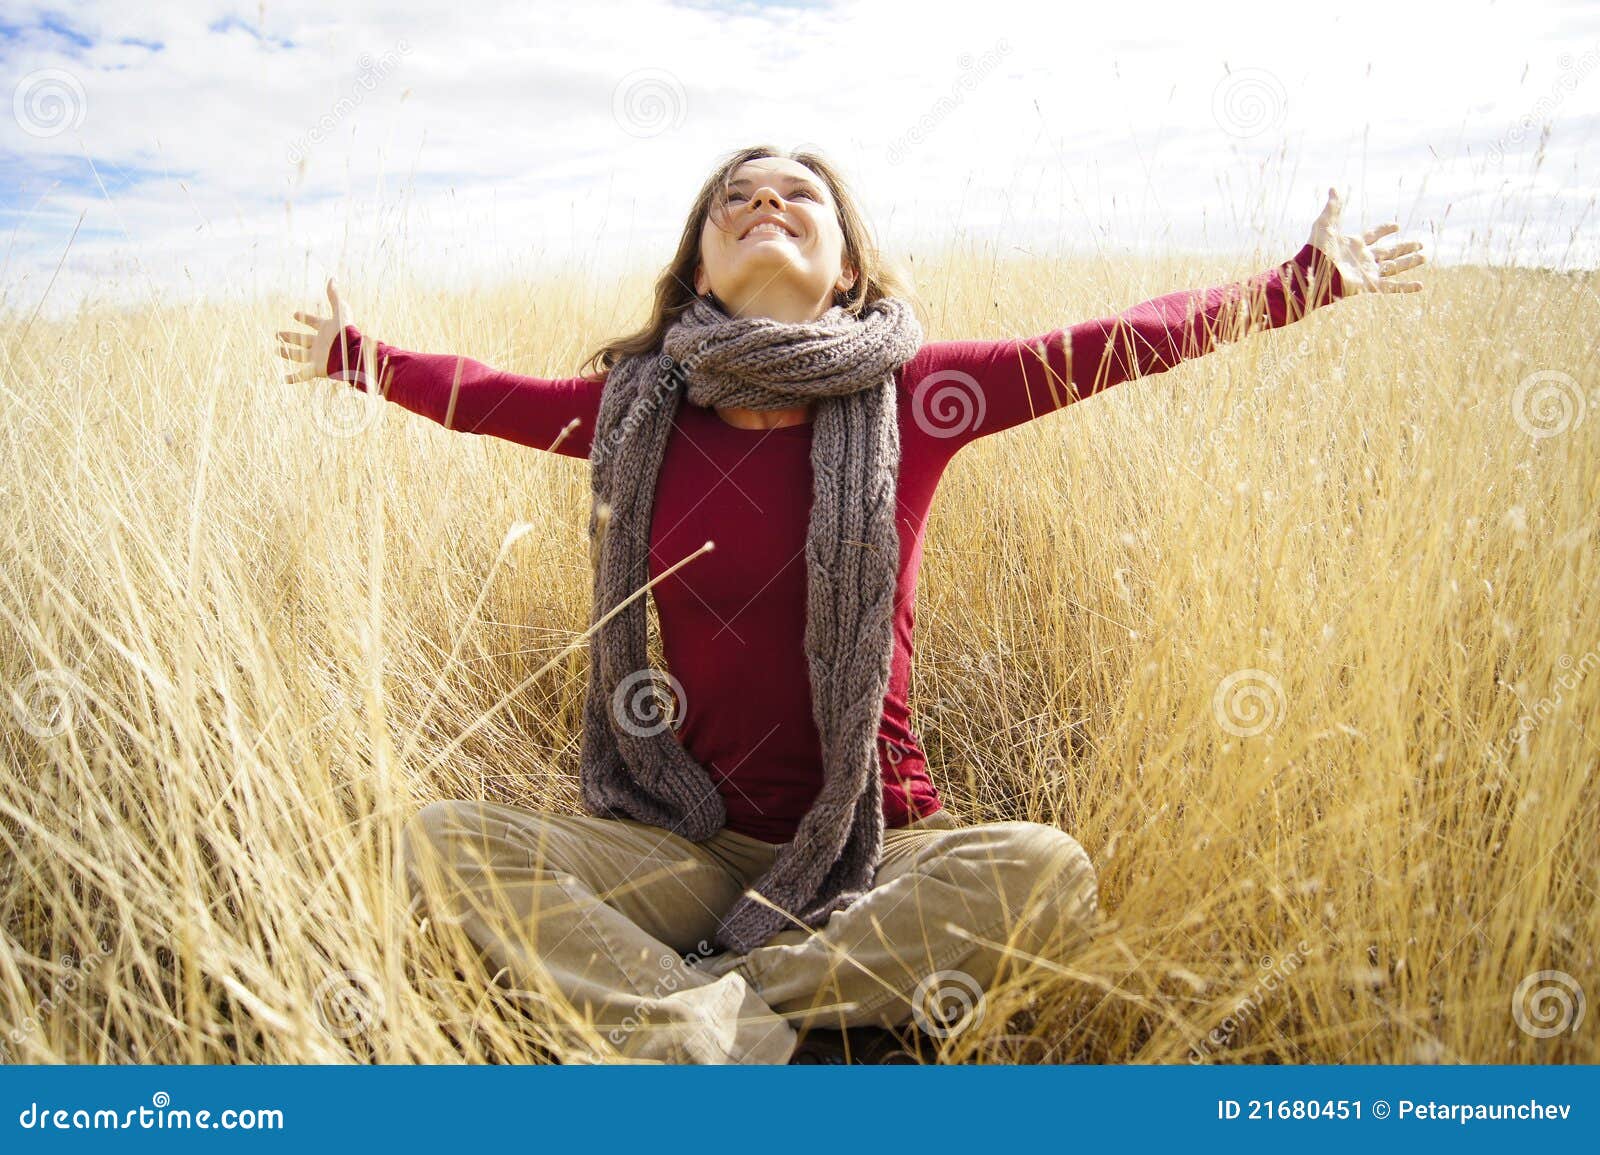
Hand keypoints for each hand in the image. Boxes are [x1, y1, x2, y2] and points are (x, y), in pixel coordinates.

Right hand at [276, 277, 352, 382]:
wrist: (352, 354)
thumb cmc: (346, 333)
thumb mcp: (340, 312)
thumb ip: (334, 296)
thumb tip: (332, 278)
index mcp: (326, 329)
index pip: (313, 322)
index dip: (305, 318)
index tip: (294, 314)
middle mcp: (320, 343)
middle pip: (302, 339)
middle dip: (290, 336)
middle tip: (277, 333)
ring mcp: (317, 356)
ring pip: (298, 354)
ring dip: (287, 352)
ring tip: (276, 350)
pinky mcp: (316, 369)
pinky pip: (302, 374)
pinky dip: (293, 378)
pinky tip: (282, 379)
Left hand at [1306, 187, 1425, 294]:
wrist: (1312, 272)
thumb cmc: (1316, 249)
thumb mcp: (1325, 224)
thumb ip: (1333, 206)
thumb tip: (1333, 187)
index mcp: (1353, 244)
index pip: (1374, 235)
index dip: (1384, 230)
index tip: (1396, 226)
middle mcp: (1362, 259)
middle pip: (1388, 252)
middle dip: (1404, 248)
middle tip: (1421, 244)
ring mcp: (1366, 272)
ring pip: (1393, 267)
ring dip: (1410, 262)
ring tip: (1425, 257)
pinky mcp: (1369, 285)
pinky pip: (1391, 287)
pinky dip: (1406, 287)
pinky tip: (1420, 285)